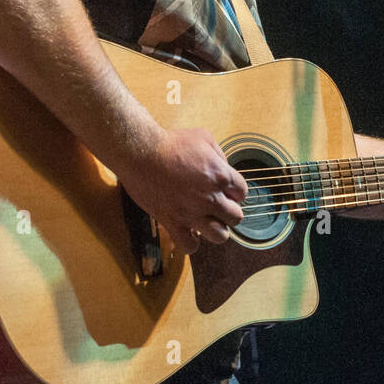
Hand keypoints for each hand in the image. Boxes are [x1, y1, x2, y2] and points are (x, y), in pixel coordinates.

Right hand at [116, 126, 247, 254]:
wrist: (140, 153)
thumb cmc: (170, 142)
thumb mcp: (203, 137)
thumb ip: (219, 154)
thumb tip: (224, 168)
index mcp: (220, 176)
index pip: (242, 193)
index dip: (234, 192)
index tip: (223, 190)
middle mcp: (210, 198)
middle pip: (236, 217)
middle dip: (228, 211)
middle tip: (215, 205)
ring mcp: (192, 213)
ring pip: (220, 236)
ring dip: (215, 229)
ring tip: (205, 220)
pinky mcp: (173, 223)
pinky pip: (190, 246)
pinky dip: (191, 242)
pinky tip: (187, 231)